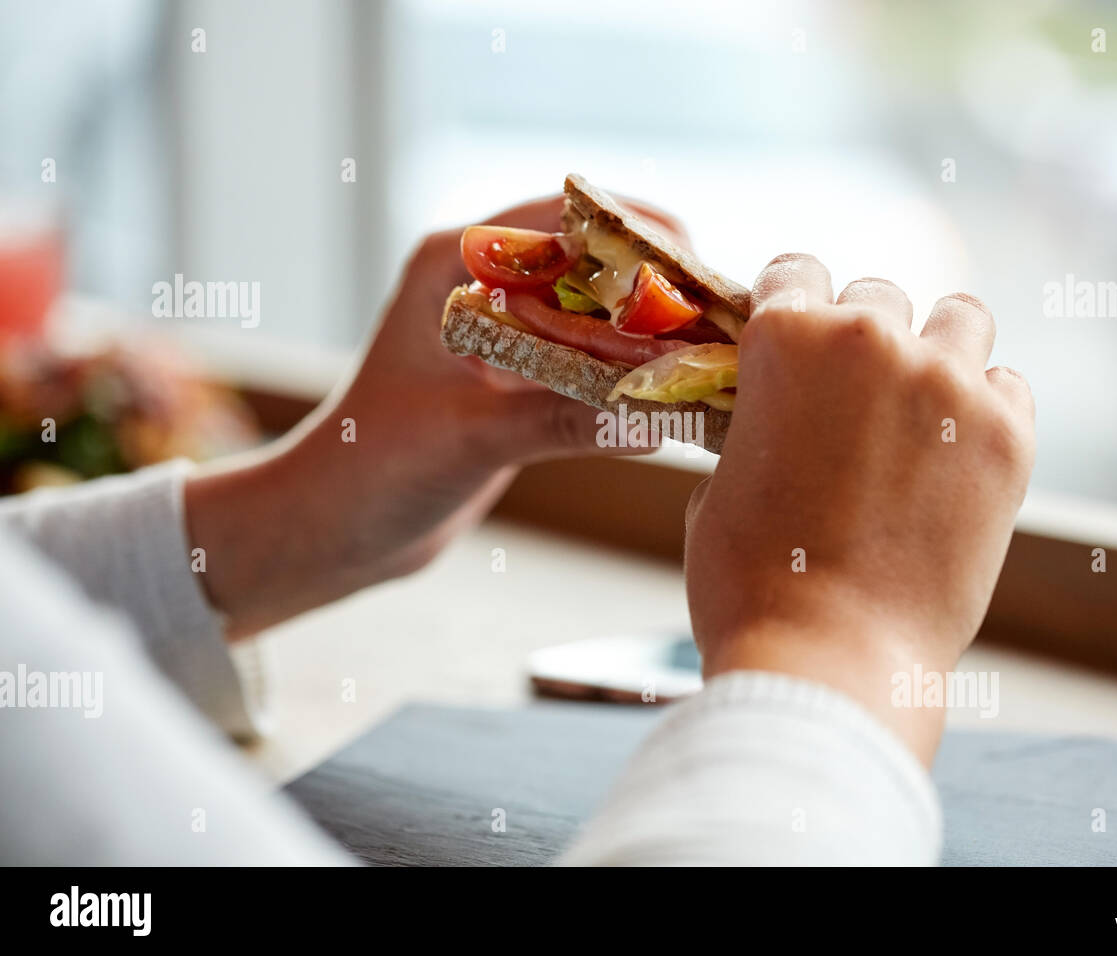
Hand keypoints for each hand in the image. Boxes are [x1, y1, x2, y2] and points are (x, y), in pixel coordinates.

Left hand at [186, 194, 686, 636]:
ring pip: (594, 314)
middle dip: (654, 288)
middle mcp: (480, 287)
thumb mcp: (467, 438)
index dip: (632, 235)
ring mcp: (502, 335)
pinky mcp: (516, 382)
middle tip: (720, 321)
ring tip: (712, 357)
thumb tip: (656, 417)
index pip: (558, 219)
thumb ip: (557, 421)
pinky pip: (587, 364)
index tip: (694, 271)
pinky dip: (629, 375)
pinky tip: (674, 397)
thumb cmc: (370, 469)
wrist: (331, 530)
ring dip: (648, 334)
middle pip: (589, 262)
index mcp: (451, 266)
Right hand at [684, 254, 1034, 762]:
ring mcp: (950, 385)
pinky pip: (1010, 385)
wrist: (829, 658)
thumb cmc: (749, 583)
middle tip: (854, 396)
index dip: (793, 305)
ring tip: (922, 405)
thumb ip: (754, 428)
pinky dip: (987, 407)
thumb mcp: (718, 484)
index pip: (797, 271)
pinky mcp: (1009, 437)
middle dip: (862, 335)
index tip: (799, 340)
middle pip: (878, 294)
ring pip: (961, 317)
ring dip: (938, 349)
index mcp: (787, 339)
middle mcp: (873, 340)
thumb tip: (778, 424)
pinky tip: (959, 453)